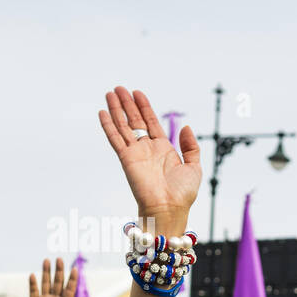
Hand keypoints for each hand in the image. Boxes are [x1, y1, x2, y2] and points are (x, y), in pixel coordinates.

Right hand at [27, 258, 88, 296]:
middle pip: (58, 283)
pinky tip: (33, 275)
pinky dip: (33, 284)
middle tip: (59, 259)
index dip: (72, 279)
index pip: (70, 289)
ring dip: (46, 273)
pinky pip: (33, 292)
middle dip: (59, 271)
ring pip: (46, 284)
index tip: (75, 268)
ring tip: (47, 261)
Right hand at [97, 86, 200, 227]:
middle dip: (127, 104)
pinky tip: (102, 112)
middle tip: (119, 88)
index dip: (144, 107)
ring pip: (123, 126)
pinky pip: (115, 139)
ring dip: (116, 109)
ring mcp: (135, 153)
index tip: (137, 93)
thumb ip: (191, 146)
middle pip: (134, 121)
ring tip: (110, 93)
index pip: (151, 122)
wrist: (170, 208)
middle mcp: (147, 149)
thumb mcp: (194, 166)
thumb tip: (185, 126)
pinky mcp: (126, 159)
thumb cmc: (183, 193)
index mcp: (163, 149)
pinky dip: (108, 125)